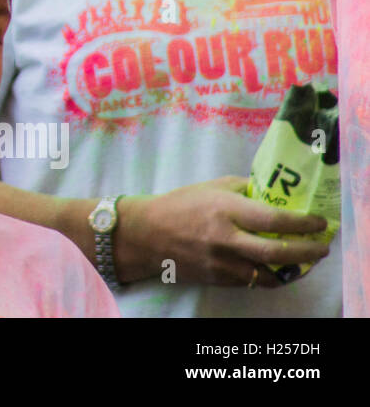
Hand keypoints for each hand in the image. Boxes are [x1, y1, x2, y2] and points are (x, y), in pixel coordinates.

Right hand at [115, 176, 330, 287]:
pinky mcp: (217, 278)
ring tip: (305, 262)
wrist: (147, 234)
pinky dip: (270, 276)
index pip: (274, 218)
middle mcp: (226, 238)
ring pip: (269, 274)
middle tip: (321, 247)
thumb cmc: (180, 204)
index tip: (319, 223)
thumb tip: (272, 194)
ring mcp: (221, 262)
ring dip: (294, 269)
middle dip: (308, 251)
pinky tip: (277, 268)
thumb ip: (243, 189)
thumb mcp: (211, 186)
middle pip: (278, 251)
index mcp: (225, 209)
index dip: (303, 223)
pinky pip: (252, 281)